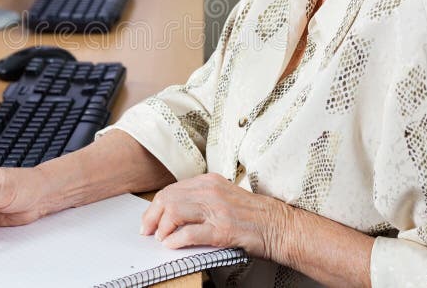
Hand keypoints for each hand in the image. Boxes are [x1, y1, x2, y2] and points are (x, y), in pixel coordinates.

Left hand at [140, 172, 288, 259]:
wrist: (279, 225)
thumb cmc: (252, 215)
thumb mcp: (223, 196)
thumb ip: (201, 199)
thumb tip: (174, 212)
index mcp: (209, 181)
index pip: (172, 189)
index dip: (155, 205)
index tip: (149, 219)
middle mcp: (211, 191)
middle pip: (168, 198)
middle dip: (152, 216)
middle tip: (147, 231)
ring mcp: (217, 209)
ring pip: (175, 211)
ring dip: (162, 227)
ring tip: (161, 238)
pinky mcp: (223, 229)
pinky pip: (190, 232)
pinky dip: (176, 240)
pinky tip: (172, 244)